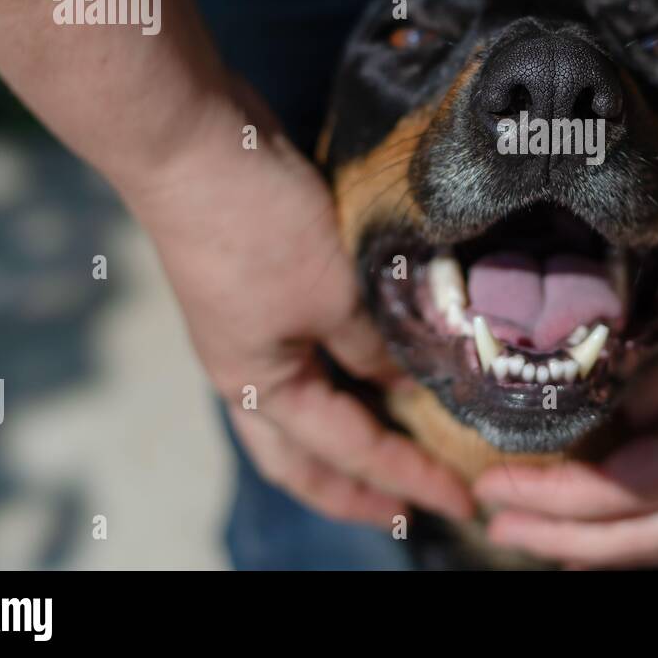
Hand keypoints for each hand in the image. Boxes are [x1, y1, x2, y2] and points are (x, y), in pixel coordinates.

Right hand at [124, 83, 473, 526]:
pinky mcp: (261, 293)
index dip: (410, 480)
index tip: (462, 501)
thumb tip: (410, 386)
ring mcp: (250, 333)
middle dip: (356, 493)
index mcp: (262, 388)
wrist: (195, 145)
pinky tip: (379, 367)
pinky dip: (346, 376)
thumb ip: (375, 348)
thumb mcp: (333, 294)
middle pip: (303, 460)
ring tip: (400, 450)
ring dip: (348, 439)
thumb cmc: (261, 229)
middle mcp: (249, 373)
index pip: (350, 453)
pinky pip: (309, 358)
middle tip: (409, 512)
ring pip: (303, 412)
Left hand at [473, 186, 657, 567]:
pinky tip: (629, 515)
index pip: (615, 494)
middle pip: (642, 538)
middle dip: (566, 541)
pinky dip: (655, 524)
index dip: (546, 498)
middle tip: (501, 531)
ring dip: (612, 546)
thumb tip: (600, 422)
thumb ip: (642, 384)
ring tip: (556, 546)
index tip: (490, 487)